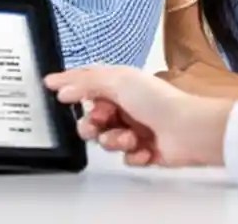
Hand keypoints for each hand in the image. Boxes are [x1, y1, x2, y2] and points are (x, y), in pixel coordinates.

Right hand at [44, 65, 232, 167]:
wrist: (187, 130)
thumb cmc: (159, 101)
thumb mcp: (118, 82)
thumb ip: (85, 83)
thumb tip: (61, 87)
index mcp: (120, 84)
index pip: (87, 81)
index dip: (69, 84)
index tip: (50, 87)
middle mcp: (126, 105)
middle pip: (91, 118)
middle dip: (92, 124)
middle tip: (98, 125)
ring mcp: (134, 128)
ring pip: (105, 140)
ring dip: (114, 140)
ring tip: (129, 138)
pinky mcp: (143, 150)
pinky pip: (124, 157)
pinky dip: (132, 154)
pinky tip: (144, 148)